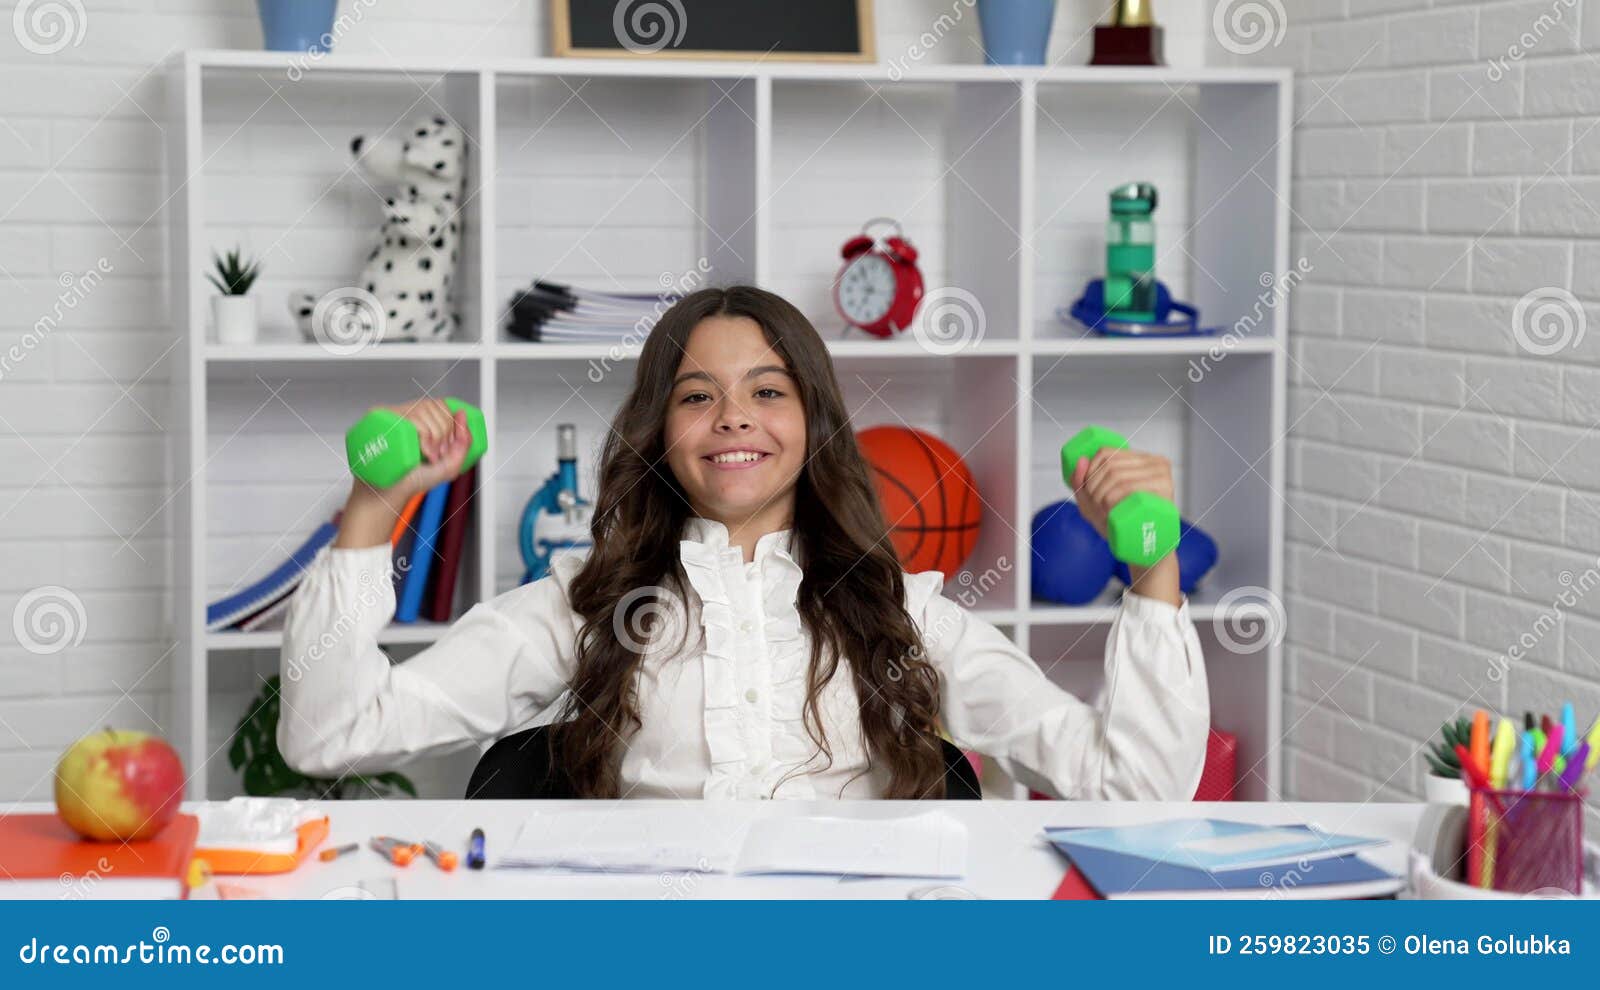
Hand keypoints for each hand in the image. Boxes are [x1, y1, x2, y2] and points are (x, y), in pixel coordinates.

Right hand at [352, 397, 472, 512]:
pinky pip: (409, 418)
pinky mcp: (380, 420)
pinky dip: (423, 436)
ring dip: (434, 437)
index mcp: (420, 422)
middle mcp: (405, 416)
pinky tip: (421, 451)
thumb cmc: (412, 480)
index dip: (451, 423)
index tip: (447, 446)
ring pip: (422, 411)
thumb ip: (463, 445)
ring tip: (427, 456)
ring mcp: (392, 417)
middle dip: (444, 433)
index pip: (441, 405)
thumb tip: (462, 415)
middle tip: (436, 455)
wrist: (386, 493)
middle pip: (434, 406)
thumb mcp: (448, 466)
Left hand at [1069, 444, 1180, 606]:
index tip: (1087, 492)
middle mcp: (1155, 462)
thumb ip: (1080, 483)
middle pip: (1110, 466)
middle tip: (1095, 508)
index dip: (1089, 471)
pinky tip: (1110, 510)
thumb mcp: (1094, 504)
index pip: (1106, 453)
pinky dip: (1113, 498)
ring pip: (1118, 476)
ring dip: (1101, 496)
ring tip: (1102, 512)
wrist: (1145, 552)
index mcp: (1141, 459)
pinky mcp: (1166, 490)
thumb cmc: (1120, 526)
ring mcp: (1163, 475)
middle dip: (1094, 488)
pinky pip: (1131, 487)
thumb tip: (1081, 459)